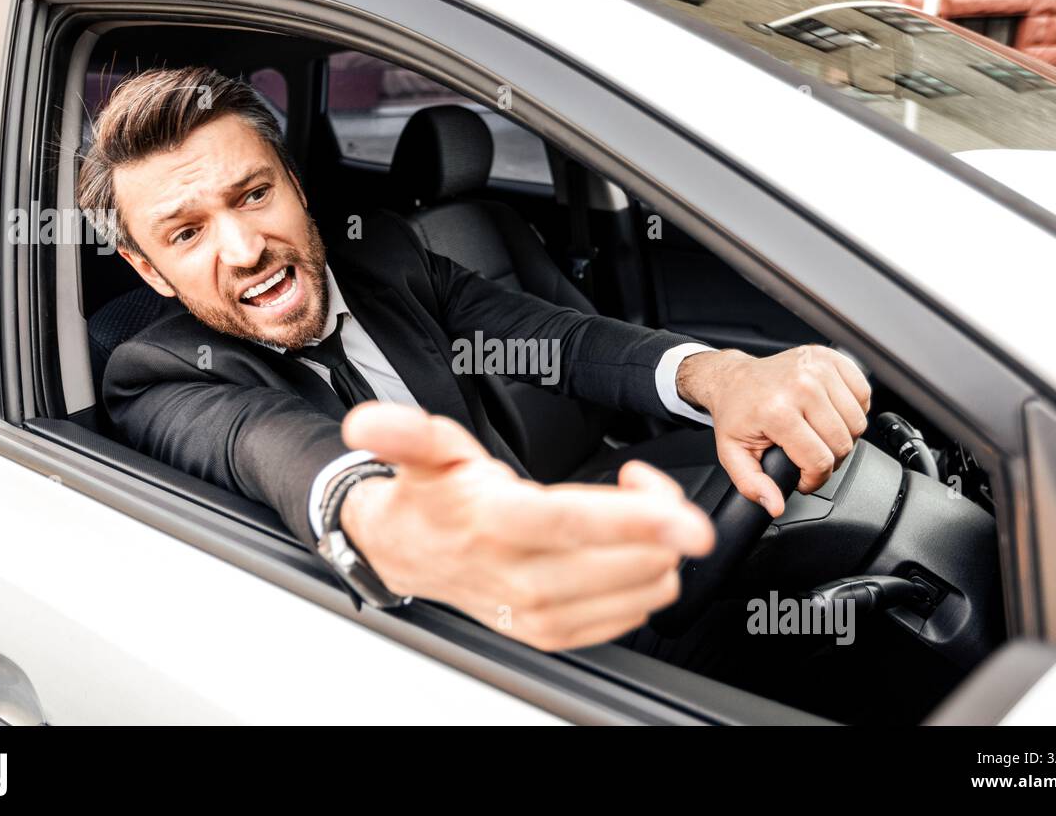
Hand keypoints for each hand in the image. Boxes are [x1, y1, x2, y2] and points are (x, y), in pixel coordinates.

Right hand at [338, 402, 713, 650]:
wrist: (409, 555)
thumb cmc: (431, 498)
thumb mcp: (424, 451)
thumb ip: (405, 432)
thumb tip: (367, 422)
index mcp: (496, 525)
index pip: (576, 526)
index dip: (639, 520)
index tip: (688, 519)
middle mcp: (521, 579)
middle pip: (627, 562)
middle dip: (662, 520)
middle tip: (641, 482)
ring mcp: (542, 614)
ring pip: (642, 590)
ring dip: (657, 547)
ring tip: (632, 513)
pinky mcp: (557, 633)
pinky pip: (633, 613)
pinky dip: (644, 577)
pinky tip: (621, 546)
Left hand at [677, 345, 871, 517]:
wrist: (734, 378)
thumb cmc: (737, 413)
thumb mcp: (733, 454)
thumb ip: (752, 484)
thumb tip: (774, 505)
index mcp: (777, 410)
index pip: (819, 461)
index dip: (813, 479)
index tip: (803, 478)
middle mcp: (801, 386)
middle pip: (843, 443)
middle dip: (829, 459)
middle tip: (809, 455)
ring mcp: (818, 369)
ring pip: (857, 422)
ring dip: (843, 435)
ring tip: (818, 434)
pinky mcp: (831, 358)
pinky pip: (863, 395)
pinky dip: (853, 410)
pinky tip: (830, 413)